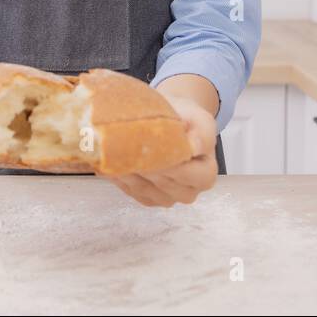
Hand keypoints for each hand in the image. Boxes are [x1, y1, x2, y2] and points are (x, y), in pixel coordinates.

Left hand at [103, 96, 217, 206]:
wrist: (172, 121)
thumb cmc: (187, 118)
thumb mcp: (200, 118)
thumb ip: (202, 132)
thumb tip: (192, 146)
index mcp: (205, 174)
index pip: (188, 175)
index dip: (171, 165)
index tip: (153, 151)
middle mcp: (188, 191)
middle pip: (165, 186)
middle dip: (146, 169)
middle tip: (127, 151)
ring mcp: (166, 197)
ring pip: (145, 190)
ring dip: (128, 173)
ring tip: (114, 155)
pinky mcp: (147, 197)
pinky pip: (132, 191)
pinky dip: (120, 177)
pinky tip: (110, 162)